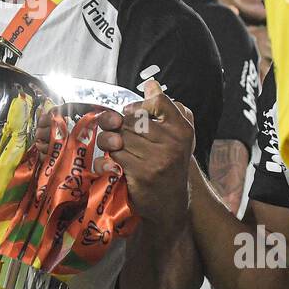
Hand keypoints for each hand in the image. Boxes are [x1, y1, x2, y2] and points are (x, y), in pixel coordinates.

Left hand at [96, 80, 195, 232]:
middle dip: (117, 124)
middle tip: (115, 133)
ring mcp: (158, 160)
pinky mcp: (141, 176)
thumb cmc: (169, 164)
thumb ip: (164, 110)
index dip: (137, 106)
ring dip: (109, 142)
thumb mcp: (176, 136)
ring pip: (119, 138)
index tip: (131, 114)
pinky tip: (110, 164)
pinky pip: (113, 157)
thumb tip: (151, 84)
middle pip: (131, 119)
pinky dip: (106, 160)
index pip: (158, 101)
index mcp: (182, 129)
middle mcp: (173, 143)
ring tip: (113, 148)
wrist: (172, 204)